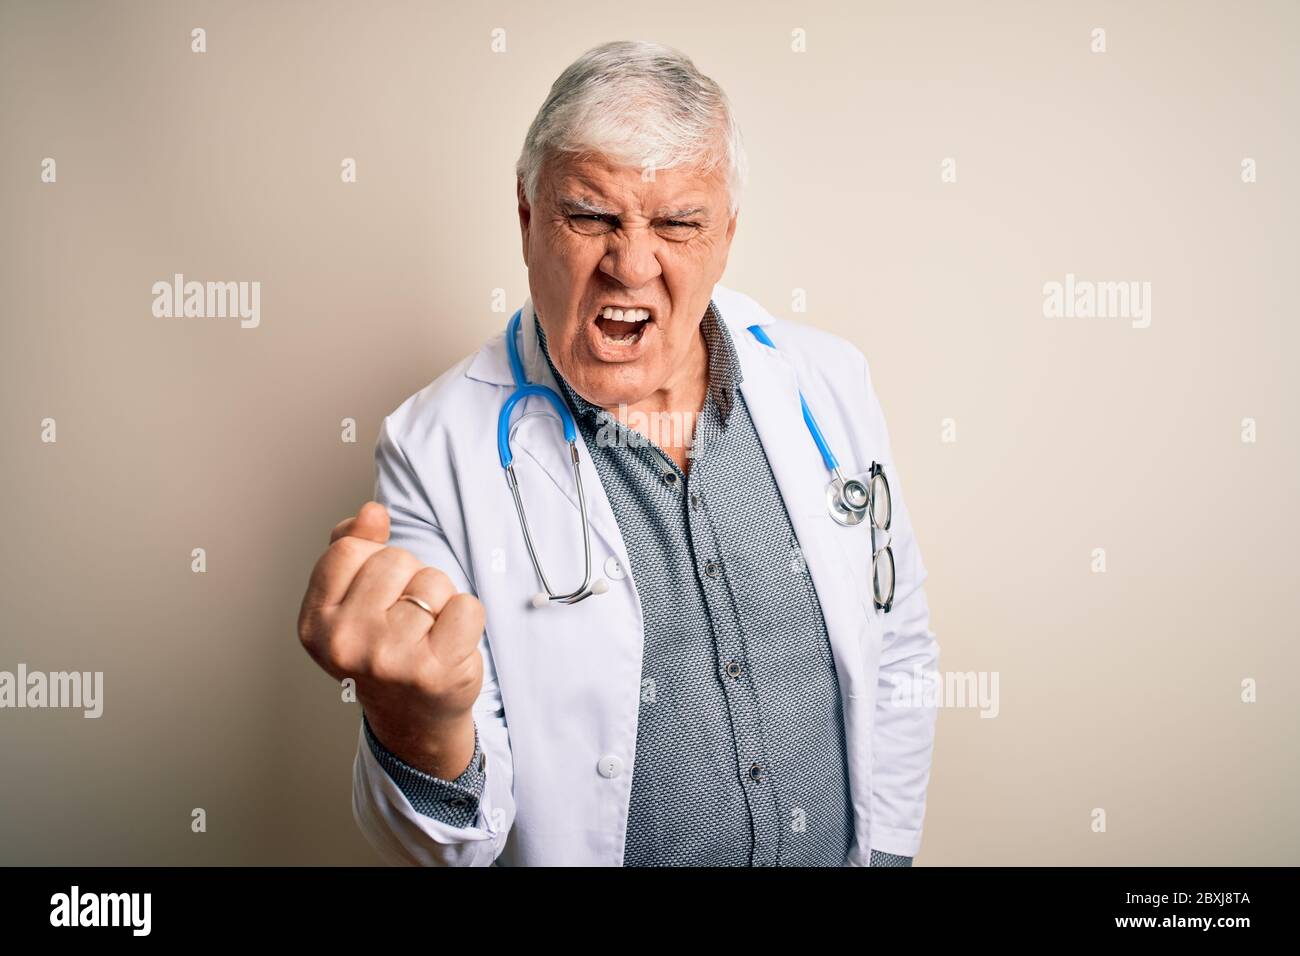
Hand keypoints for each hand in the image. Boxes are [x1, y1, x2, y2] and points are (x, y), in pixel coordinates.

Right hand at [297, 501, 483, 777]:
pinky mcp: (435, 670)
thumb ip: (353, 547)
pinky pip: (467, 606)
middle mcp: (345, 643)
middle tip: (406, 621)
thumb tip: (372, 512)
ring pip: (434, 582)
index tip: (376, 595)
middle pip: (396, 560)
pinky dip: (467, 618)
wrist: (413, 718)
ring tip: (427, 635)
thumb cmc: (383, 648)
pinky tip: (450, 644)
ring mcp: (389, 659)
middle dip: (410, 580)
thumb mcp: (352, 599)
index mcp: (315, 623)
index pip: (349, 550)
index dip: (373, 562)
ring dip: (440, 601)